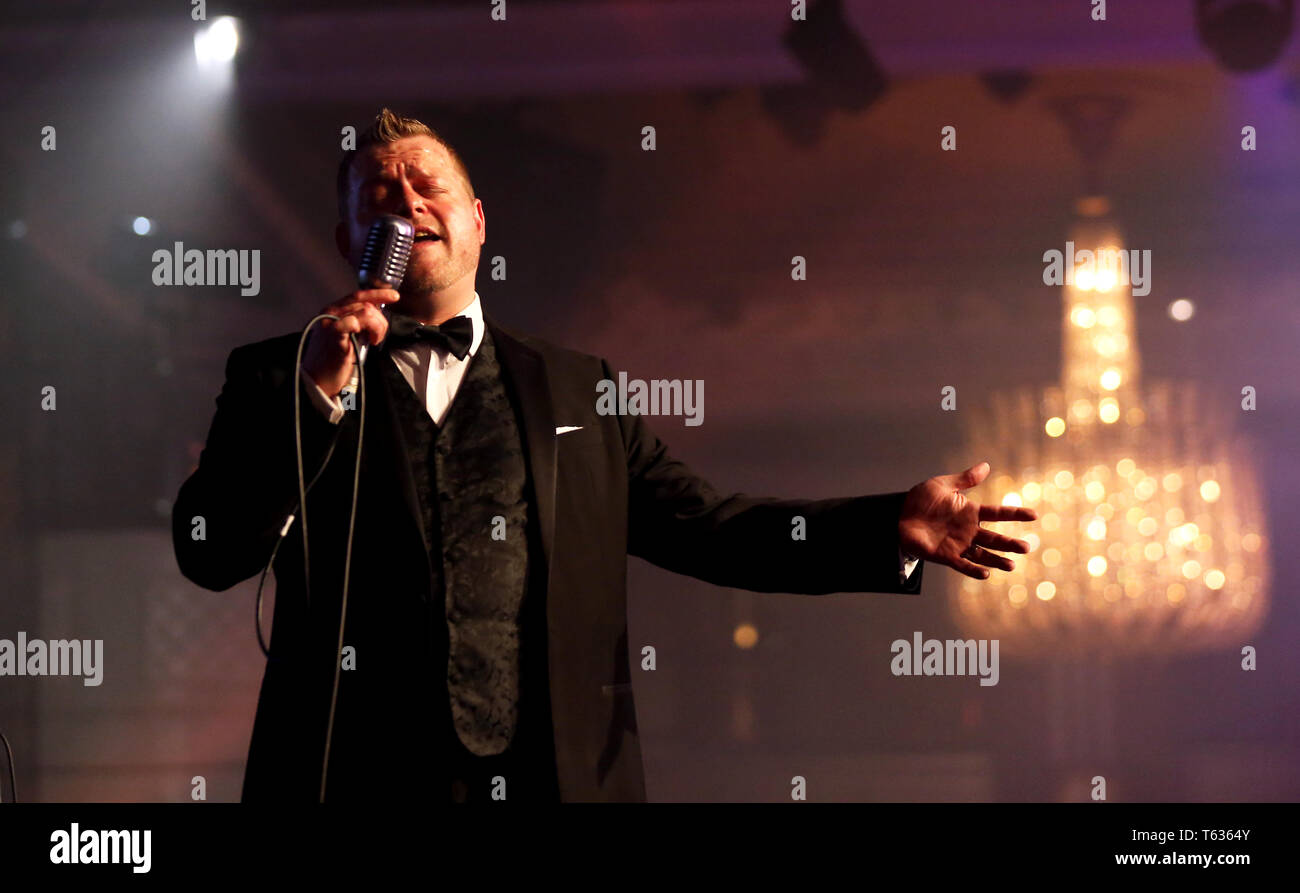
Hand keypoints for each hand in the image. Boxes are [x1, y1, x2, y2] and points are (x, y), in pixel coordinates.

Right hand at [301, 288, 399, 396]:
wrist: (317, 378)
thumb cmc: (333, 360)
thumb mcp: (347, 335)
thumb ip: (358, 322)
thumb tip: (377, 313)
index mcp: (333, 310)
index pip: (358, 295)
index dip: (378, 294)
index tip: (394, 296)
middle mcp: (330, 311)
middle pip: (366, 304)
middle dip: (380, 321)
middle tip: (377, 337)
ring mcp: (331, 321)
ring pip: (366, 312)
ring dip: (377, 328)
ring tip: (372, 341)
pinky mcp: (333, 333)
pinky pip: (354, 322)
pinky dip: (367, 330)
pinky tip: (367, 341)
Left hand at [898, 461, 1037, 579]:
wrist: (898, 516)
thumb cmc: (921, 500)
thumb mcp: (942, 485)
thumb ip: (964, 479)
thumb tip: (986, 466)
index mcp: (970, 512)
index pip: (997, 513)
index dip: (1015, 514)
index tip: (1034, 515)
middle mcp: (968, 530)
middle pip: (994, 538)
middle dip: (1010, 544)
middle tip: (1026, 548)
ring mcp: (958, 544)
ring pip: (983, 554)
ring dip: (997, 560)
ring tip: (1011, 566)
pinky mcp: (945, 555)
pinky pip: (962, 564)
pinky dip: (973, 570)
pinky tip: (985, 574)